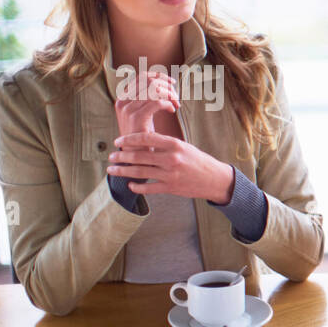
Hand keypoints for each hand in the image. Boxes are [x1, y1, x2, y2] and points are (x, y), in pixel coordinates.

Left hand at [108, 131, 234, 202]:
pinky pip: (149, 188)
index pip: (146, 138)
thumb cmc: (198, 161)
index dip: (129, 139)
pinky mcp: (171, 188)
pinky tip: (130, 185)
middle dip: (121, 156)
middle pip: (139, 156)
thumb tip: (142, 142)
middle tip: (111, 156)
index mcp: (175, 145)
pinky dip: (137, 187)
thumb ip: (164, 145)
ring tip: (112, 170)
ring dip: (123, 171)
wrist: (215, 179)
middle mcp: (172, 159)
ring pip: (140, 172)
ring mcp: (171, 174)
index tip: (118, 141)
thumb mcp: (184, 147)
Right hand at [114, 70, 177, 138]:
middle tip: (176, 97)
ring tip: (176, 104)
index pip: (141, 77)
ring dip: (169, 95)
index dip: (159, 76)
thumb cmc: (143, 135)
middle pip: (149, 81)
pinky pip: (157, 102)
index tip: (172, 82)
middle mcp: (123, 101)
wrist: (135, 155)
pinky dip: (168, 104)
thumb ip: (147, 99)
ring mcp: (128, 109)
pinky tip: (172, 110)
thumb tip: (163, 84)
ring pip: (154, 89)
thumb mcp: (142, 114)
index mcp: (123, 98)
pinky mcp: (136, 117)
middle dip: (167, 86)